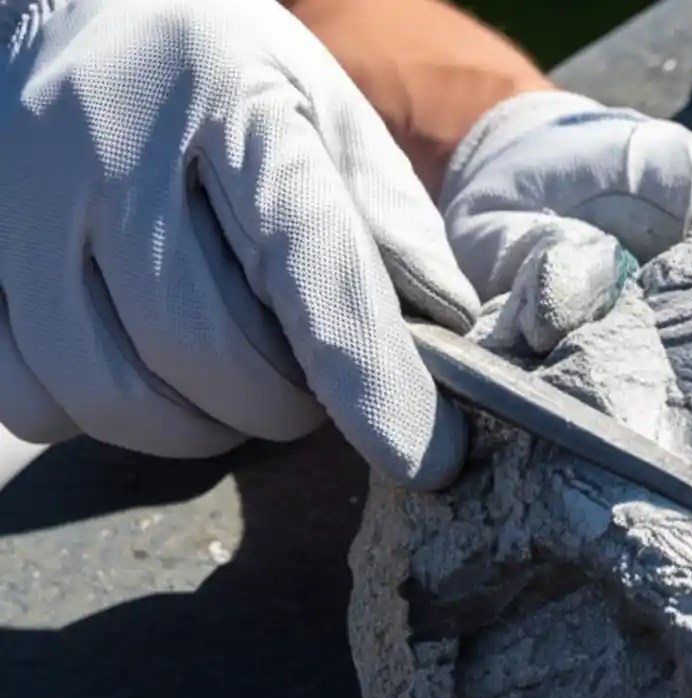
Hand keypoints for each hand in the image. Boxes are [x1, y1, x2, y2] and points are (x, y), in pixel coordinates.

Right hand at [0, 0, 480, 488]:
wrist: (65, 11)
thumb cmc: (219, 75)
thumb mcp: (323, 109)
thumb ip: (387, 216)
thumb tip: (449, 330)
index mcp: (232, 104)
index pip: (310, 262)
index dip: (368, 376)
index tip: (424, 459)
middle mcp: (110, 150)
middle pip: (203, 348)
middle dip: (281, 405)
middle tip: (306, 384)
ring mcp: (20, 205)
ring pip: (111, 392)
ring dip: (198, 424)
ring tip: (231, 379)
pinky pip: (29, 401)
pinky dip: (102, 417)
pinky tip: (140, 367)